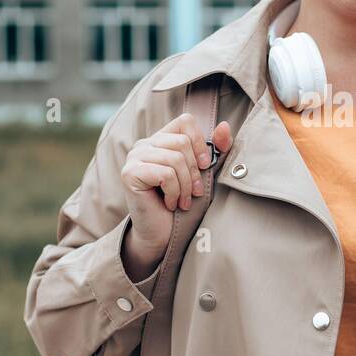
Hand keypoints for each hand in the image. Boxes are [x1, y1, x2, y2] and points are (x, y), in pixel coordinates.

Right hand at [120, 113, 233, 274]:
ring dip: (185, 186)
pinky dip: (174, 192)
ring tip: (184, 201)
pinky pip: (165, 174)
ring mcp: (134, 157)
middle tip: (195, 192)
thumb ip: (216, 149)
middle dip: (195, 171)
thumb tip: (225, 126)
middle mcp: (144, 144)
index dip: (200, 142)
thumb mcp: (204, 173)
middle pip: (182, 142)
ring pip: (174, 159)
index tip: (206, 166)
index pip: (185, 122)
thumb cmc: (183, 203)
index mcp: (161, 139)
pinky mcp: (129, 173)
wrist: (161, 234)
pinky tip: (171, 204)